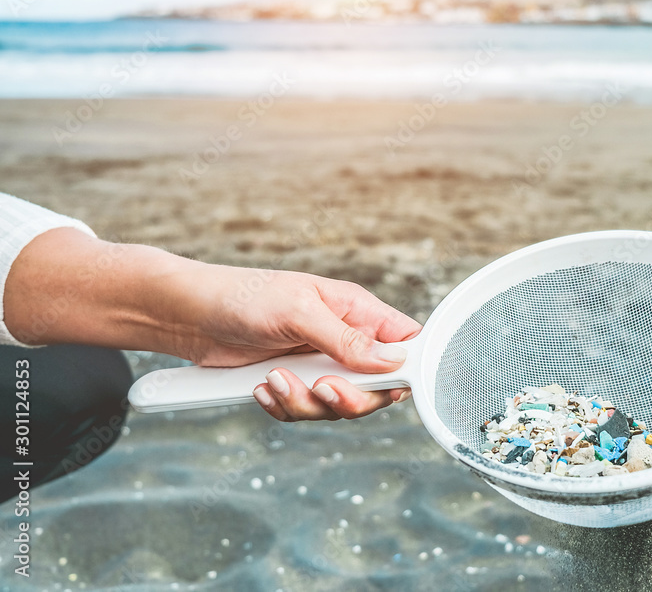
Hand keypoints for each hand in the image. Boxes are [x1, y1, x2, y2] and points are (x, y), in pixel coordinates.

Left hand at [183, 265, 420, 421]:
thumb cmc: (244, 297)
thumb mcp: (300, 312)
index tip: (388, 385)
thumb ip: (348, 340)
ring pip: (338, 405)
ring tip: (273, 380)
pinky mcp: (293, 384)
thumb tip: (394, 361)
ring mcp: (319, 365)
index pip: (405, 343)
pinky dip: (284, 407)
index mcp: (357, 311)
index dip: (406, 368)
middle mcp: (344, 340)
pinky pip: (305, 411)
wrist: (189, 316)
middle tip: (322, 389)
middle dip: (350, 398)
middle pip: (377, 387)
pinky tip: (261, 389)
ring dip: (305, 403)